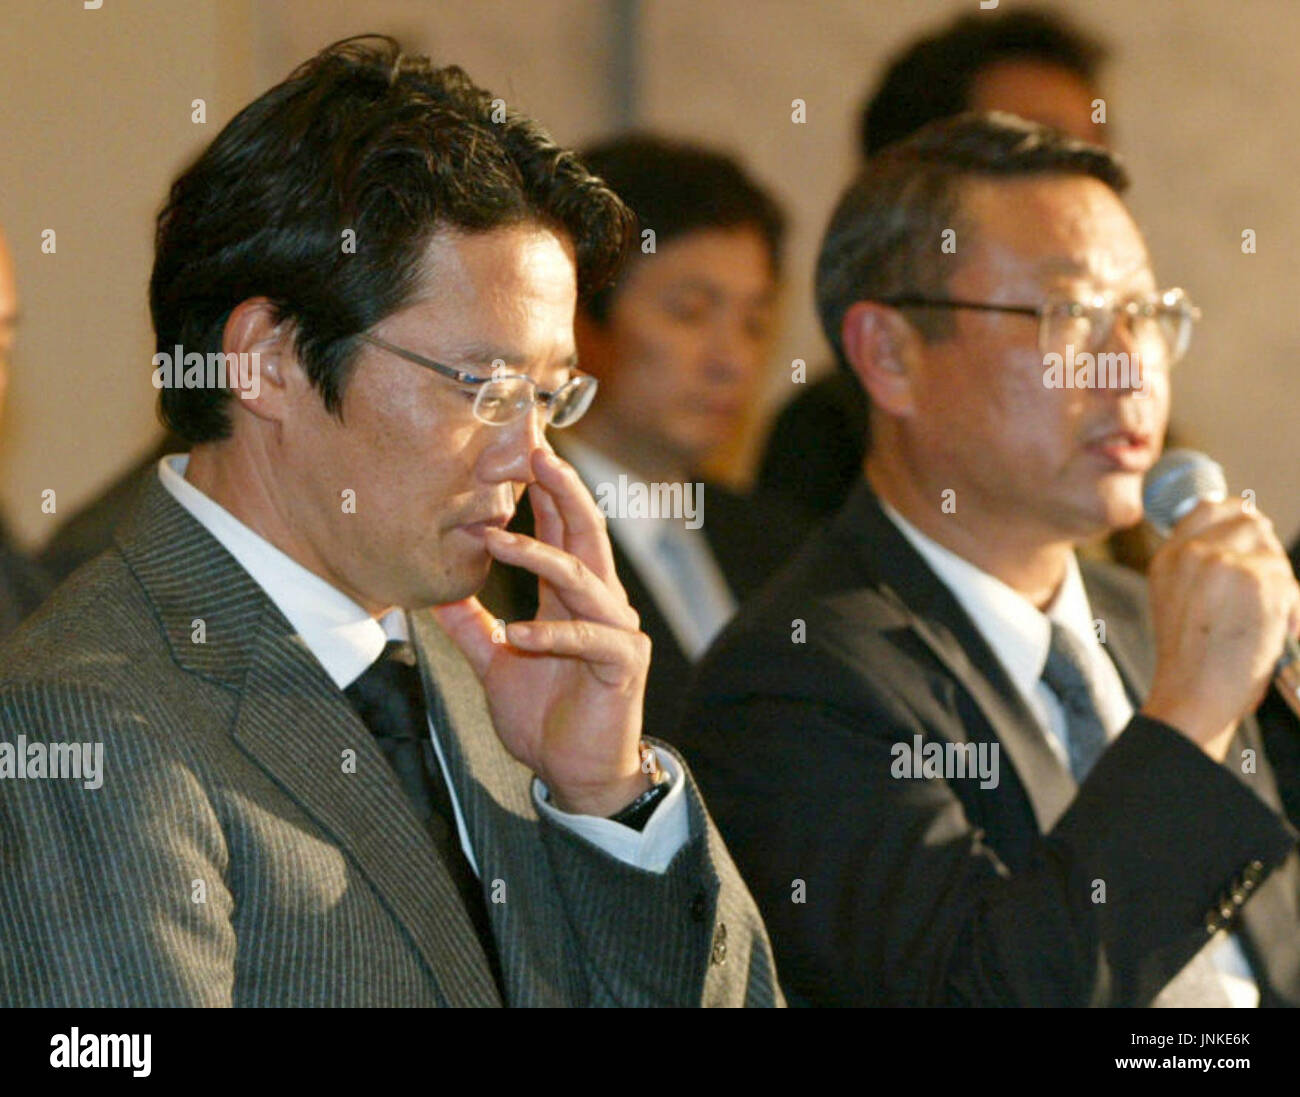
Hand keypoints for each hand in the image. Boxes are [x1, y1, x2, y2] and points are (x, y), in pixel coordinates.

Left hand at [431, 448, 651, 815]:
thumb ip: (473, 627)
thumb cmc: (545, 717)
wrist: (577, 774)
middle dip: (560, 489)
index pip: (561, 528)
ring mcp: (615, 631)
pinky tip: (517, 634)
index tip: (518, 450)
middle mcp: (600, 602)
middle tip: (533, 453)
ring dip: (537, 554)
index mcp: (572, 596)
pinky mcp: (622, 664)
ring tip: (493, 539)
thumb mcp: (497, 663)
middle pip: (584, 531)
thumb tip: (436, 596)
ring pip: (582, 576)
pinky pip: (587, 638)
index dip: (542, 489)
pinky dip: (551, 634)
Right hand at [1141, 498, 1299, 759]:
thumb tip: (1242, 534)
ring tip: (1266, 614)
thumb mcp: (1175, 600)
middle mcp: (1193, 552)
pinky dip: (1290, 603)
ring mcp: (1225, 562)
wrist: (1194, 693)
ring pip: (1272, 549)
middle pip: (1248, 522)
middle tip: (1263, 587)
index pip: (1209, 507)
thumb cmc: (1192, 661)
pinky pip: (1288, 577)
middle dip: (1264, 550)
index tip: (1249, 534)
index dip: (1236, 515)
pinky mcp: (1260, 578)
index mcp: (1169, 557)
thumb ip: (1197, 565)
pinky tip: (1274, 626)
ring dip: (1278, 578)